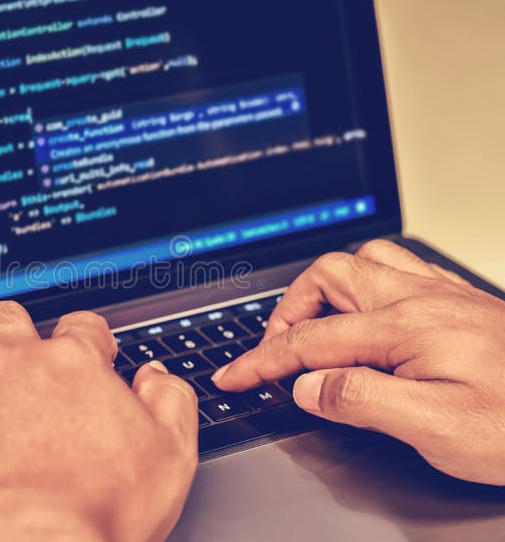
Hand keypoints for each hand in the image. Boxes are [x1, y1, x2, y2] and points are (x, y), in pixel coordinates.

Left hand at [0, 302, 197, 541]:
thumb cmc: (95, 512)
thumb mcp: (168, 456)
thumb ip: (169, 402)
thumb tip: (158, 378)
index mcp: (71, 364)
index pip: (83, 326)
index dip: (90, 338)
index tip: (91, 353)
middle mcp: (11, 365)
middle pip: (6, 318)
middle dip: (12, 327)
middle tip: (16, 349)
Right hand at [213, 239, 504, 484]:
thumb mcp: (436, 429)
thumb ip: (361, 400)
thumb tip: (306, 386)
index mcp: (404, 328)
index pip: (310, 341)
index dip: (263, 360)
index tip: (234, 376)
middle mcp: (418, 300)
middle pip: (328, 278)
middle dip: (290, 311)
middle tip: (278, 349)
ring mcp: (440, 295)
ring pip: (362, 263)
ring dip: (326, 290)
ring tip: (316, 324)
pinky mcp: (458, 301)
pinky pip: (397, 268)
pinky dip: (365, 284)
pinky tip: (369, 309)